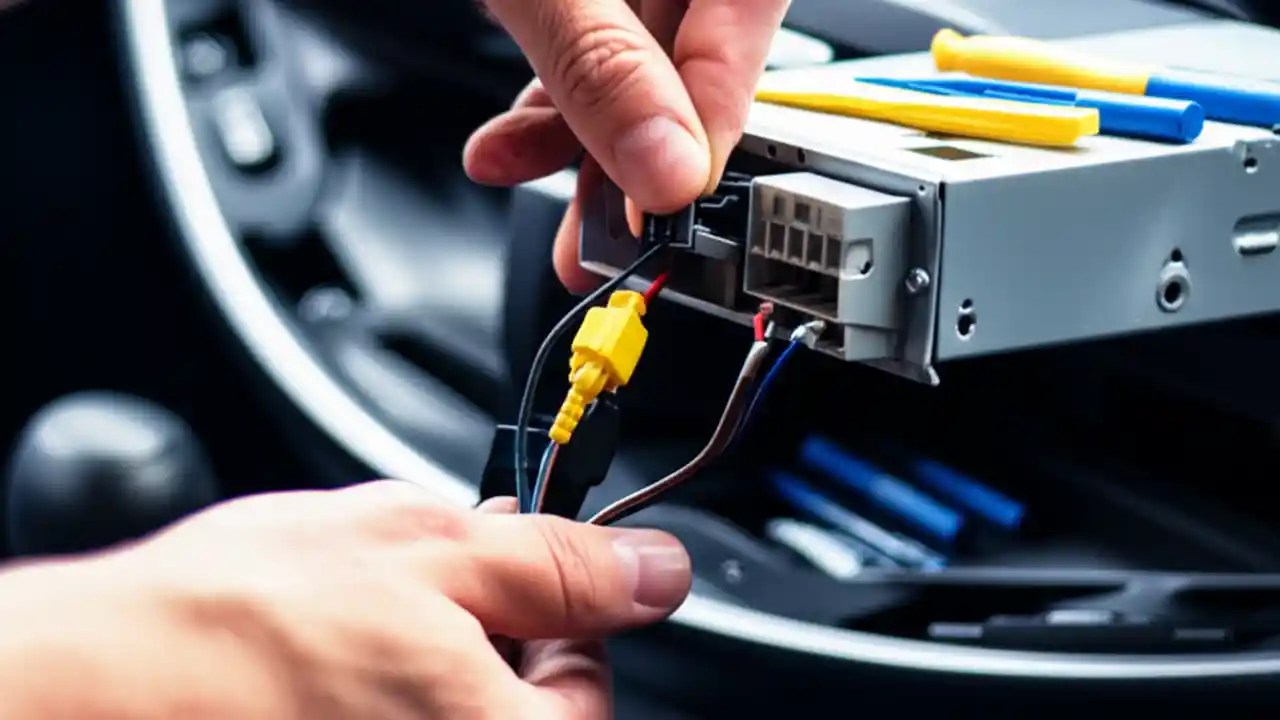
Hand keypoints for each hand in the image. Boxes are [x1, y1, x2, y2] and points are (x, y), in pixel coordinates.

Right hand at [0, 481, 691, 718]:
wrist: (83, 686)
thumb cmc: (238, 629)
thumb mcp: (426, 547)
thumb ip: (559, 563)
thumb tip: (648, 570)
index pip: (590, 692)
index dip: (560, 616)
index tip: (514, 577)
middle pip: (518, 713)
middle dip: (484, 636)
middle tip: (421, 588)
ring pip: (442, 712)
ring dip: (420, 657)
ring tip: (354, 618)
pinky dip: (370, 687)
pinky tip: (320, 658)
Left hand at [463, 0, 791, 291]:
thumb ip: (601, 64)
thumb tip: (667, 168)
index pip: (745, 33)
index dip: (712, 133)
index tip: (676, 210)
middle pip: (694, 70)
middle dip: (640, 172)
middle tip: (616, 251)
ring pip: (633, 74)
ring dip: (584, 158)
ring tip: (561, 229)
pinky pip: (586, 56)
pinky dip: (549, 110)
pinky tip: (507, 150)